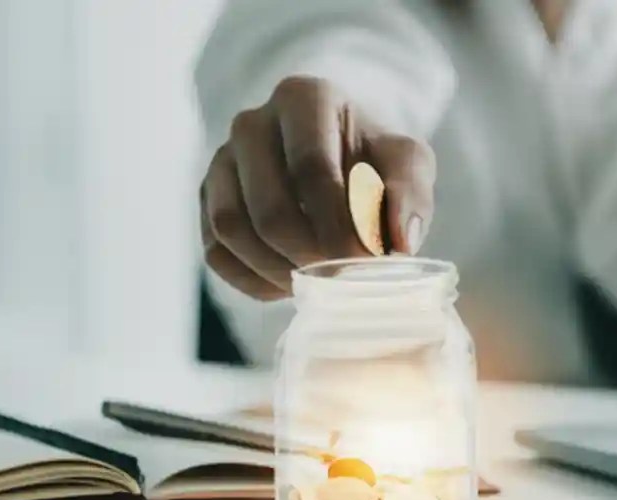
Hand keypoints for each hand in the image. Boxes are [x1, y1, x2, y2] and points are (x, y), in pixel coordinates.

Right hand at [200, 76, 436, 299]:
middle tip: (341, 279)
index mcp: (303, 98)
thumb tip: (401, 241)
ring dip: (277, 271)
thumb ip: (409, 193)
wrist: (340, 158)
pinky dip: (252, 280)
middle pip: (269, 209)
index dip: (339, 226)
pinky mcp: (207, 199)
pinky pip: (215, 252)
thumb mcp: (406, 163)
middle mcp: (251, 123)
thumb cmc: (373, 159)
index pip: (311, 169)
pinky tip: (289, 284)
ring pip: (232, 230)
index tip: (365, 260)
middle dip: (308, 256)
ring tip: (318, 284)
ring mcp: (222, 161)